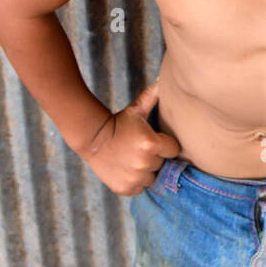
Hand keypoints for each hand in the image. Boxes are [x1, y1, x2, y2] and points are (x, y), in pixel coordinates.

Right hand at [81, 79, 180, 195]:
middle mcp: (144, 162)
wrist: (92, 138)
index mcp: (151, 143)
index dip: (165, 145)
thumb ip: (153, 96)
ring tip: (132, 159)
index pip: (173, 149)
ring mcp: (134, 177)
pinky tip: (126, 169)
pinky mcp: (125, 188)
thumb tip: (165, 78)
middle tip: (139, 149)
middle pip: (161, 164)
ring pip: (151, 178)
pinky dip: (135, 182)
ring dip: (145, 171)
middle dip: (154, 157)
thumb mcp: (136, 109)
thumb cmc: (118, 122)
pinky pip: (139, 188)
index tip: (155, 140)